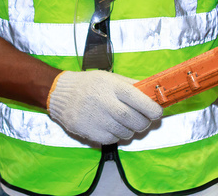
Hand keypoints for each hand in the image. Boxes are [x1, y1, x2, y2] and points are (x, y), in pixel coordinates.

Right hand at [47, 70, 162, 144]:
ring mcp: (96, 119)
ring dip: (131, 130)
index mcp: (111, 86)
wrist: (60, 94)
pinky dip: (117, 135)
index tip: (157, 112)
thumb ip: (131, 85)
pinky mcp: (90, 132)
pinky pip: (113, 139)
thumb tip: (153, 93)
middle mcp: (104, 102)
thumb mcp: (109, 77)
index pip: (139, 100)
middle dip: (144, 123)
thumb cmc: (89, 84)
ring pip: (126, 133)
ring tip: (124, 122)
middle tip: (144, 120)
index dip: (153, 109)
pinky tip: (111, 126)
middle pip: (135, 120)